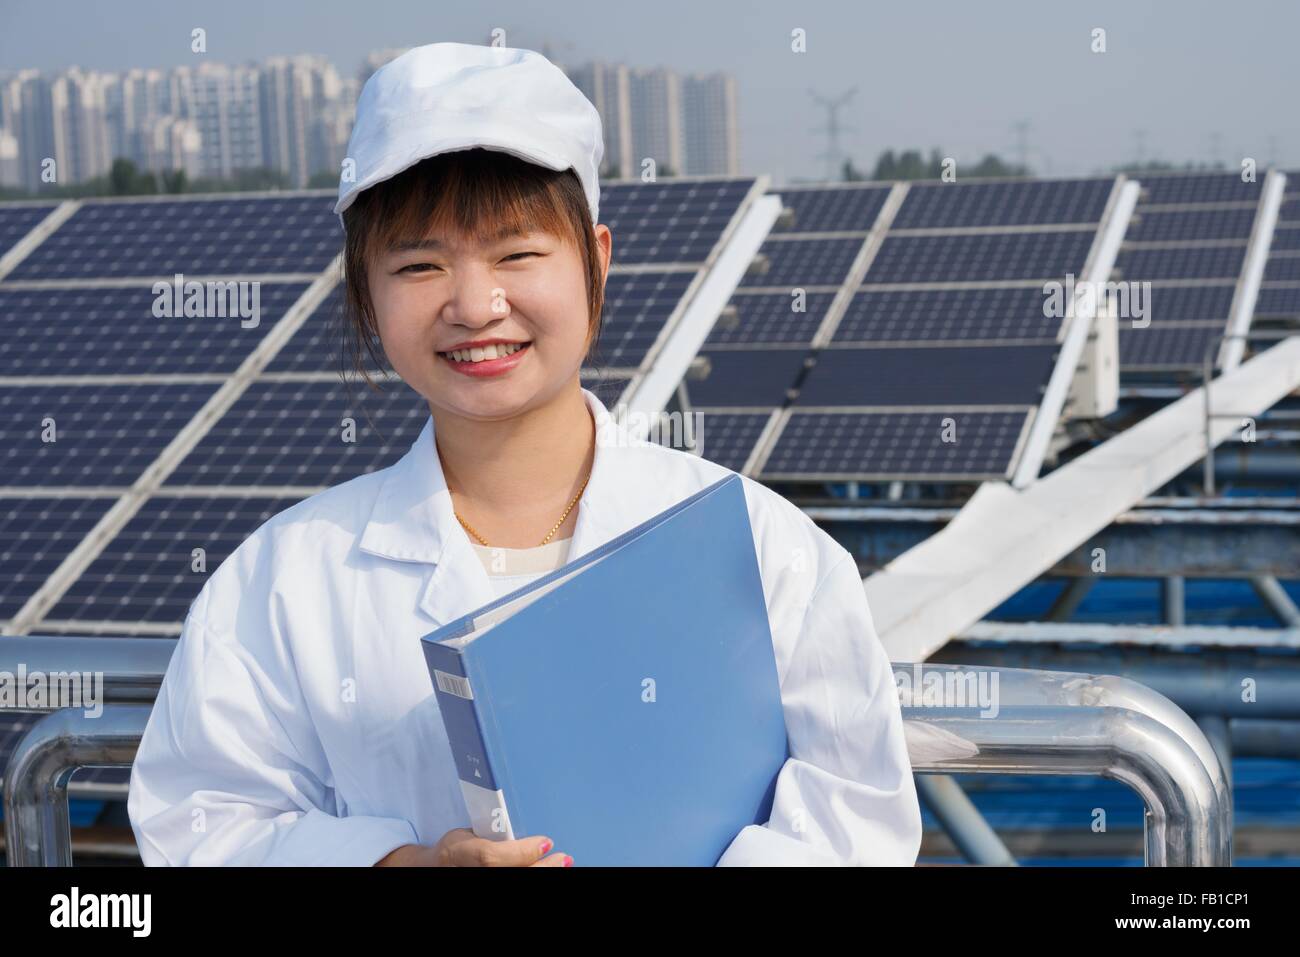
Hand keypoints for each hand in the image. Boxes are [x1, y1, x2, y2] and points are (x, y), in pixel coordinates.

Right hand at [375, 829, 571, 866]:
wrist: (433, 869)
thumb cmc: (455, 848)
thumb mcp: (467, 833)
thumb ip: (492, 830)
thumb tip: (524, 816)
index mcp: (459, 852)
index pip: (491, 857)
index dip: (521, 853)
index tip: (546, 842)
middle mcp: (467, 871)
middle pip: (507, 874)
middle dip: (540, 869)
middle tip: (563, 857)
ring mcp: (475, 880)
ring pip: (514, 881)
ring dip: (542, 874)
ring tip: (562, 864)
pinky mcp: (485, 885)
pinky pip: (514, 882)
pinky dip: (533, 876)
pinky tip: (548, 870)